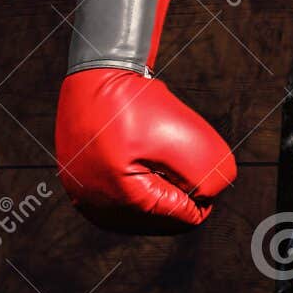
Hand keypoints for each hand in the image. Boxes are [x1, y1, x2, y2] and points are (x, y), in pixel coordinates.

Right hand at [56, 67, 236, 234]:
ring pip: (146, 204)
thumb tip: (211, 195)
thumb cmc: (136, 103)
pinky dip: (141, 176)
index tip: (196, 156)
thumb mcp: (185, 138)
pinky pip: (125, 193)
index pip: (183, 218)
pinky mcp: (81, 183)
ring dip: (160, 179)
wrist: (95, 74)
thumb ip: (205, 173)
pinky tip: (141, 152)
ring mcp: (86, 197)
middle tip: (173, 149)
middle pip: (164, 214)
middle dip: (178, 183)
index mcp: (121, 203)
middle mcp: (97, 208)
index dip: (202, 189)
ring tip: (154, 147)